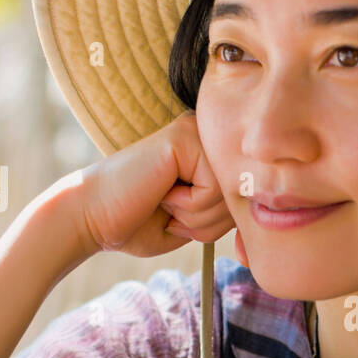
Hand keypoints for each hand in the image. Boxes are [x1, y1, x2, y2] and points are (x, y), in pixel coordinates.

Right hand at [73, 111, 234, 258]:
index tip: (179, 220)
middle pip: (242, 197)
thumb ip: (229, 214)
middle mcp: (208, 136)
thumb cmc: (135, 222)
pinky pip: (213, 190)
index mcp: (211, 153)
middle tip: (169, 212)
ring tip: (163, 201)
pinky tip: (160, 193)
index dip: (218, 225)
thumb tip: (267, 213)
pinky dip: (187, 206)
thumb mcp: (196, 223)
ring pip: (230, 195)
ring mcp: (197, 132)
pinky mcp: (185, 138)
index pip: (245, 198)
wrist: (90, 218)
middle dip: (208, 223)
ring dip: (196, 216)